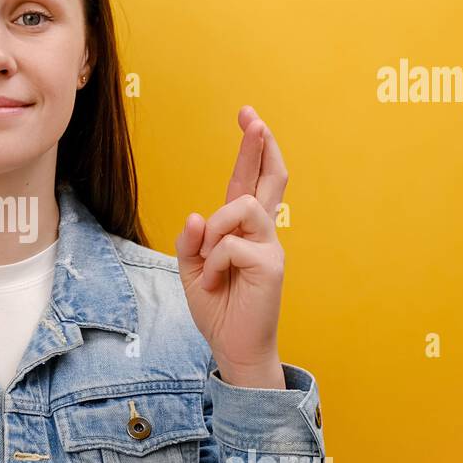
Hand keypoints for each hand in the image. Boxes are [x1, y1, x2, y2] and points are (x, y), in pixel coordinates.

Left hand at [174, 106, 287, 387]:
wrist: (232, 347)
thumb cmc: (217, 307)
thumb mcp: (192, 270)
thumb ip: (191, 242)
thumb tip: (196, 215)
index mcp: (241, 230)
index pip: (248, 181)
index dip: (251, 149)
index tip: (248, 116)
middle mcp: (261, 232)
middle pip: (268, 178)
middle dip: (259, 146)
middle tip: (253, 118)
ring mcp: (270, 246)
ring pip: (240, 208)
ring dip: (215, 230)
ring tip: (211, 263)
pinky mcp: (271, 265)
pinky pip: (231, 245)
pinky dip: (215, 262)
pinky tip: (217, 284)